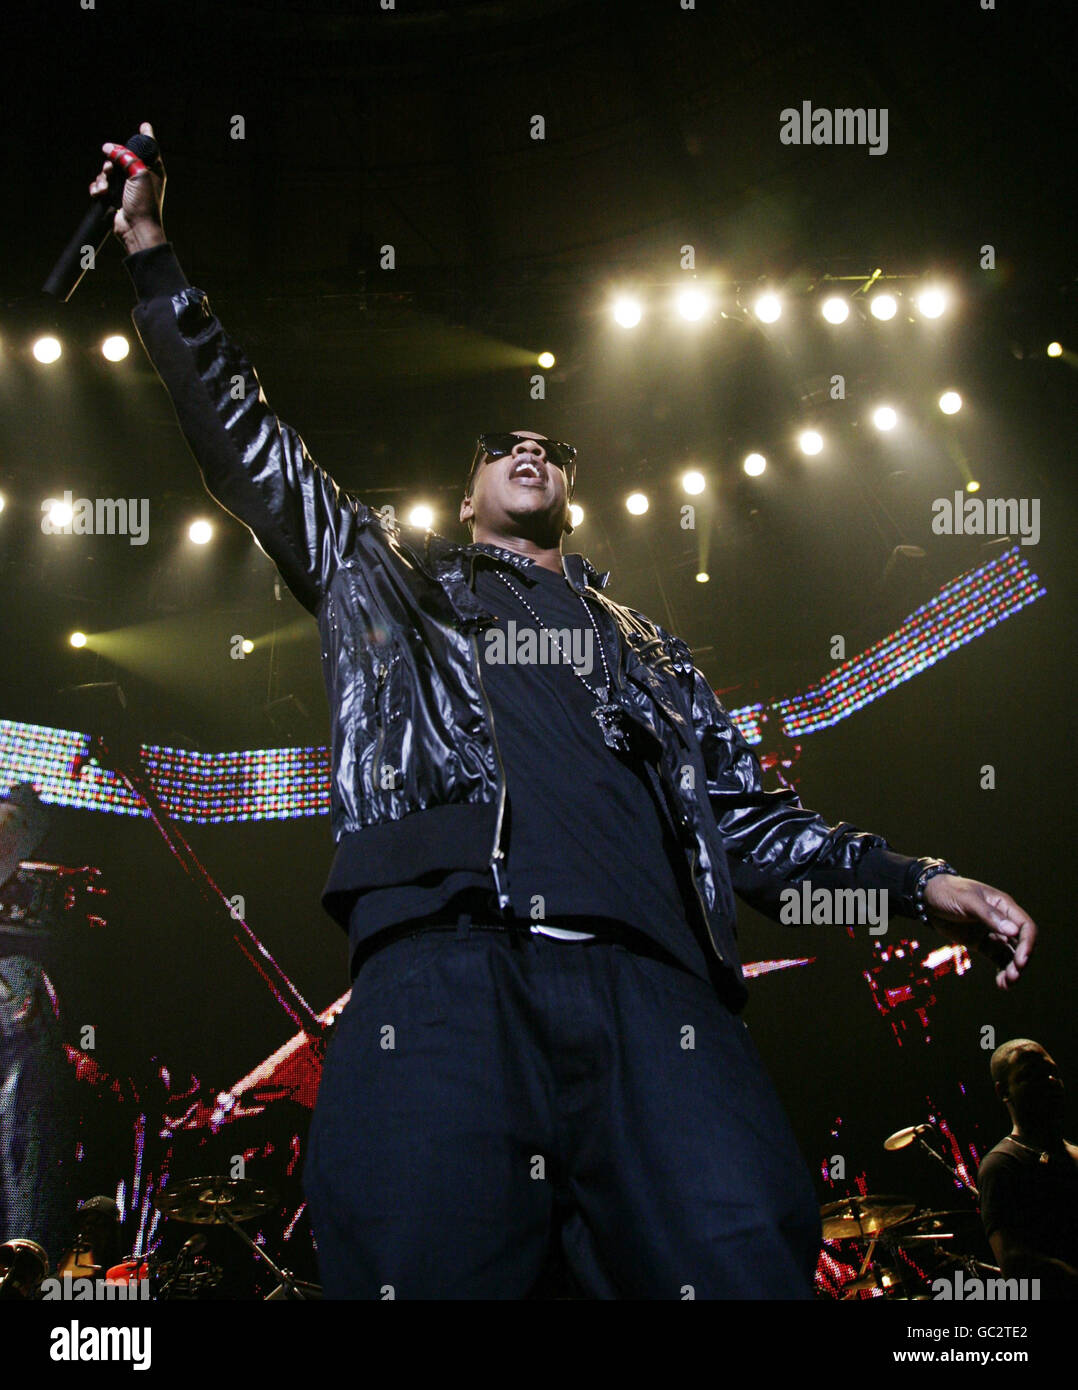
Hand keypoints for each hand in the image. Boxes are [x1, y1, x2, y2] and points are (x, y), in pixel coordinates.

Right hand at [88, 120, 165, 253]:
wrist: (136, 229)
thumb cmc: (144, 203)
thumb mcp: (138, 173)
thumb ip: (125, 156)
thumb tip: (108, 147)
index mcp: (151, 170)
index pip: (148, 148)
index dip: (144, 137)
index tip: (144, 126)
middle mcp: (138, 176)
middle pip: (120, 157)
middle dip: (111, 162)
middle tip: (110, 170)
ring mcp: (125, 187)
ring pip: (107, 171)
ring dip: (102, 178)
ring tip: (105, 188)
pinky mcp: (113, 197)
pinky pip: (100, 184)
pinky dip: (97, 188)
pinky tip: (99, 194)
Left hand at [923, 874, 1035, 989]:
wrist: (927, 897)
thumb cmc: (948, 892)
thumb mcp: (967, 900)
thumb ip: (989, 915)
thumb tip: (1013, 931)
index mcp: (1004, 906)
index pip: (1026, 927)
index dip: (1027, 944)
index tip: (1021, 961)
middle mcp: (1003, 921)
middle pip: (1021, 944)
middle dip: (1020, 961)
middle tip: (1013, 976)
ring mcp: (993, 933)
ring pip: (1011, 955)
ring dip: (1013, 970)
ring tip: (1007, 984)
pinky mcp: (983, 944)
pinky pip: (998, 959)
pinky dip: (1002, 971)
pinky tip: (1001, 984)